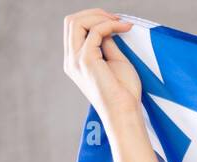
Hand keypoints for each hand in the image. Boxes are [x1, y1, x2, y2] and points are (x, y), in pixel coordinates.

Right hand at [63, 8, 140, 123]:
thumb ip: (106, 44)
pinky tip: (124, 28)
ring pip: (77, 22)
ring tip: (121, 22)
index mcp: (75, 60)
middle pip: (71, 21)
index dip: (93, 19)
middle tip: (117, 19)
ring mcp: (76, 59)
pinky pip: (95, 31)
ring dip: (100, 17)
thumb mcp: (115, 62)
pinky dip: (110, 25)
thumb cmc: (124, 93)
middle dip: (94, 13)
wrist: (125, 113)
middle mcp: (71, 59)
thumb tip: (106, 27)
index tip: (115, 22)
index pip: (74, 28)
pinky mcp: (86, 60)